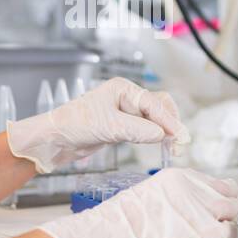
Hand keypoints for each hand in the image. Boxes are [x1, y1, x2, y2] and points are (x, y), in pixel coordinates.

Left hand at [6, 77, 190, 174]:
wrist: (56, 138)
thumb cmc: (75, 124)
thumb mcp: (109, 126)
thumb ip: (138, 130)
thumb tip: (163, 135)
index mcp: (123, 89)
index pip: (154, 103)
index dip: (169, 121)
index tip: (182, 137)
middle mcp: (126, 97)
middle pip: (160, 107)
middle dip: (171, 124)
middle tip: (179, 145)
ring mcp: (125, 112)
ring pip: (155, 119)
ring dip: (165, 132)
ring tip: (173, 148)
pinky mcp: (122, 126)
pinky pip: (146, 128)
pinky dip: (155, 137)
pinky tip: (161, 146)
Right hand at [38, 168, 237, 237]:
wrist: (114, 232)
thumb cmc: (125, 218)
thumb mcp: (151, 191)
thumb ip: (176, 194)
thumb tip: (192, 204)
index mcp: (180, 176)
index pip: (216, 182)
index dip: (220, 195)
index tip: (218, 204)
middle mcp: (192, 188)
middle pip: (229, 194)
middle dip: (228, 207)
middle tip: (222, 218)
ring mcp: (199, 208)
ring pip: (233, 210)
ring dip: (228, 220)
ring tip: (216, 229)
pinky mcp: (203, 230)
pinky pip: (230, 231)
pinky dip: (228, 236)